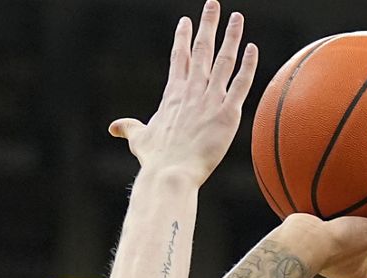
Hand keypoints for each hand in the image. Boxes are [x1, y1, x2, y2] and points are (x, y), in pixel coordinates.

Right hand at [109, 1, 257, 184]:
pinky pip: (241, 84)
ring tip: (236, 17)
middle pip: (202, 49)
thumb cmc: (155, 159)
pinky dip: (247, 65)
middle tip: (213, 4)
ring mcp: (210, 100)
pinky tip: (252, 48)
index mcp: (173, 94)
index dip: (183, 37)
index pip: (180, 58)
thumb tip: (114, 127)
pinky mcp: (228, 113)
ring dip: (231, 37)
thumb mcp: (139, 139)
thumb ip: (129, 127)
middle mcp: (192, 91)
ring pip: (224, 60)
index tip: (186, 20)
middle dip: (207, 24)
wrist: (171, 173)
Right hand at [290, 196, 366, 277]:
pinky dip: (340, 213)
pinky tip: (343, 198)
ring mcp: (327, 254)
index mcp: (359, 276)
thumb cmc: (341, 245)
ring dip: (360, 226)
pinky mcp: (314, 238)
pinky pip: (332, 224)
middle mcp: (343, 268)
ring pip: (350, 238)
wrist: (299, 243)